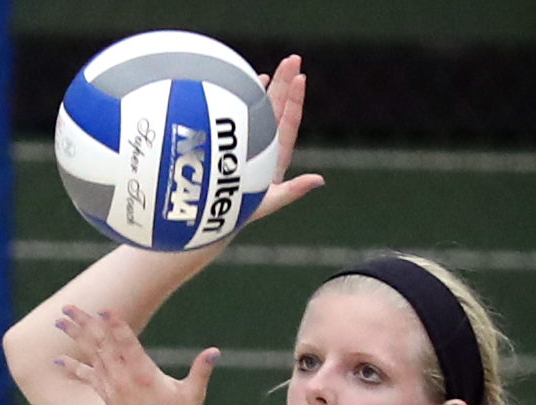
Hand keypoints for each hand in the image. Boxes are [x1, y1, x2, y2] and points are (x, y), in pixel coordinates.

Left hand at [54, 305, 216, 404]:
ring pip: (91, 356)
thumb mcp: (193, 394)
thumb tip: (215, 351)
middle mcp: (123, 380)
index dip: (116, 325)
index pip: (128, 344)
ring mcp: (113, 389)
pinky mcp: (108, 398)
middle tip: (69, 306)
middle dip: (85, 324)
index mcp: (144, 375)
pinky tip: (58, 359)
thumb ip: (201, 370)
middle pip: (101, 345)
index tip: (104, 309)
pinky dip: (73, 367)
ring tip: (59, 322)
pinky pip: (87, 377)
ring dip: (76, 338)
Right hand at [249, 55, 325, 221]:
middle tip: (293, 58)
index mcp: (276, 156)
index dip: (294, 101)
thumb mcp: (269, 202)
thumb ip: (293, 191)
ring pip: (264, 108)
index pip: (289, 123)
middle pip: (279, 108)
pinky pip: (245, 113)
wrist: (216, 215)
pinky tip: (257, 79)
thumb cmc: (241, 214)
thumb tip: (319, 180)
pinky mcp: (234, 139)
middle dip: (286, 83)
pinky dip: (251, 97)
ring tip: (279, 65)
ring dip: (272, 86)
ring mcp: (251, 140)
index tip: (300, 79)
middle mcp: (266, 144)